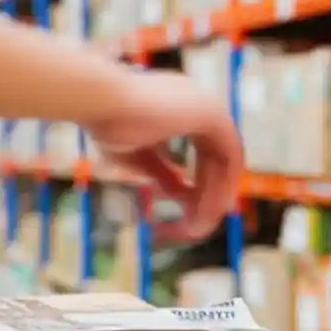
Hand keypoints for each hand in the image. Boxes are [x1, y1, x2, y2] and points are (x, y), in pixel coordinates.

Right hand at [90, 70, 242, 240]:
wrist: (99, 100)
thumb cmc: (106, 123)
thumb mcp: (136, 155)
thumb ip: (162, 171)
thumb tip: (182, 192)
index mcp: (180, 107)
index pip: (203, 151)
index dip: (199, 184)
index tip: (191, 213)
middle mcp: (198, 103)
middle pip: (216, 158)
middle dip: (208, 195)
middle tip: (196, 229)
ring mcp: (207, 104)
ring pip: (226, 159)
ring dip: (216, 195)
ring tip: (200, 228)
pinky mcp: (213, 113)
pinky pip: (231, 155)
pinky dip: (225, 183)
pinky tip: (214, 210)